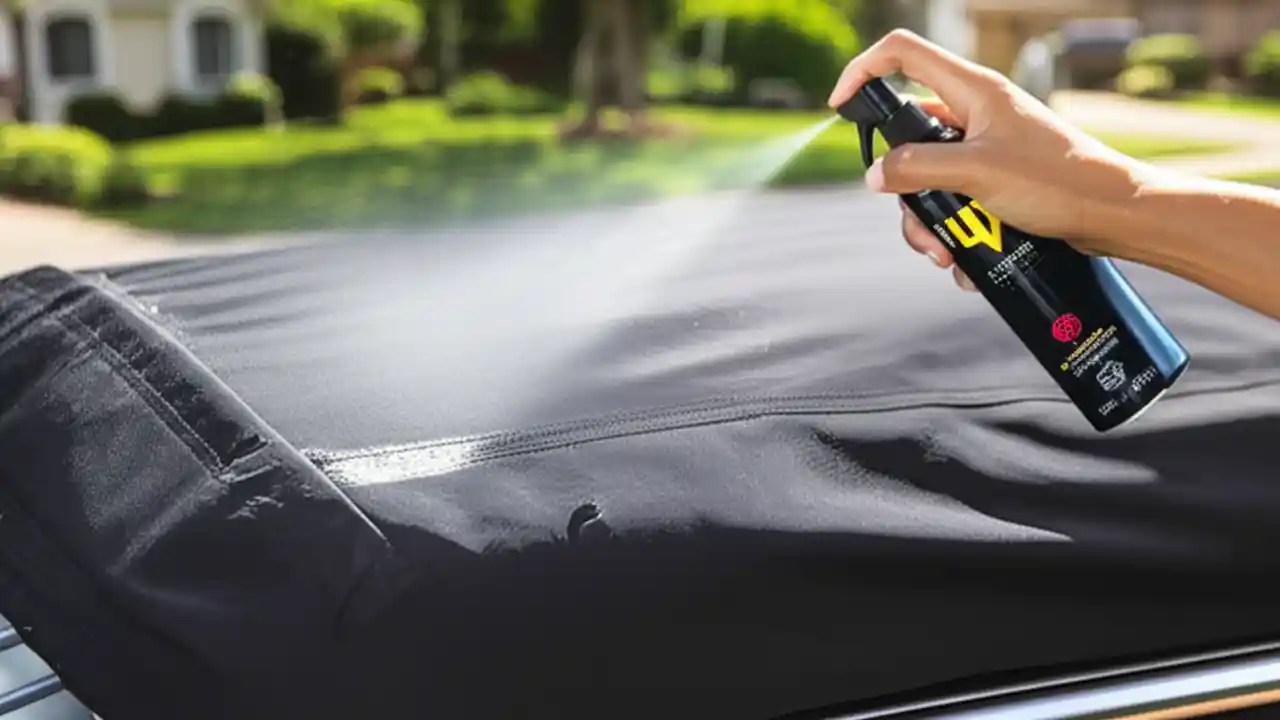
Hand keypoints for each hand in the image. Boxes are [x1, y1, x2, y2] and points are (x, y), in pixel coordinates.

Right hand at [828, 30, 1151, 291]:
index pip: (902, 56)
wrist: (1116, 215)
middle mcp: (976, 113)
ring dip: (929, 222)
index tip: (840, 107)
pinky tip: (966, 261)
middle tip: (919, 225)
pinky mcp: (996, 179)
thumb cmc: (1059, 182)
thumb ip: (917, 169)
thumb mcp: (976, 173)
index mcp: (973, 91)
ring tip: (947, 254)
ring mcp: (985, 147)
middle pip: (908, 138)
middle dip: (902, 190)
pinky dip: (954, 232)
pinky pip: (955, 201)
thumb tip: (875, 175)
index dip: (863, 72)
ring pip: (928, 179)